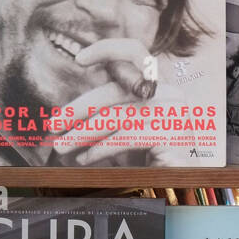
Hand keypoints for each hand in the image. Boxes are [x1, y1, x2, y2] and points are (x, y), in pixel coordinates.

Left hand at [45, 39, 184, 165]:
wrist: (185, 187)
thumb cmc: (151, 160)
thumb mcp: (128, 132)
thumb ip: (107, 117)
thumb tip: (64, 118)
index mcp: (160, 87)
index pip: (136, 55)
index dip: (109, 50)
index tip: (79, 60)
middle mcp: (170, 95)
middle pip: (115, 93)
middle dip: (78, 110)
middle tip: (53, 127)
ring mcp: (174, 113)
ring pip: (116, 118)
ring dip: (82, 134)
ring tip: (61, 147)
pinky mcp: (173, 134)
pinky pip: (126, 137)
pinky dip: (100, 149)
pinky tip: (83, 159)